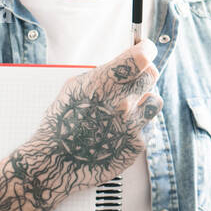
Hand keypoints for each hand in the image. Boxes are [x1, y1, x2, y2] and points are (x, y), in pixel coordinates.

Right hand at [24, 39, 161, 192]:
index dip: (146, 50)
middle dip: (143, 73)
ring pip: (155, 100)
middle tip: (132, 80)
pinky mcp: (137, 144)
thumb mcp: (74, 87)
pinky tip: (119, 129)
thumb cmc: (60, 122)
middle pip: (151, 74)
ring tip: (127, 107)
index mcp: (106, 82)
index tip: (146, 49)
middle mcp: (123, 101)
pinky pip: (147, 126)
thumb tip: (122, 65)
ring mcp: (133, 124)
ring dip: (144, 100)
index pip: (142, 56)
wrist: (56, 161)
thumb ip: (101, 74)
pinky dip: (137, 125)